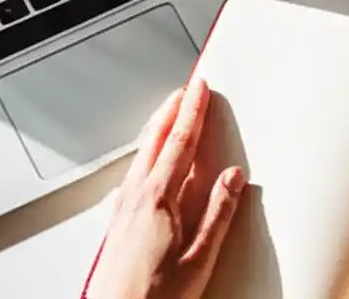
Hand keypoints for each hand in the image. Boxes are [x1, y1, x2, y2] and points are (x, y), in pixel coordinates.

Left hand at [86, 79, 245, 298]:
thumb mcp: (199, 260)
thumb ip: (217, 215)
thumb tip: (231, 179)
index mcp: (159, 200)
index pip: (180, 142)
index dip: (192, 111)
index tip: (200, 88)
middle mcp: (135, 198)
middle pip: (156, 140)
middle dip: (172, 111)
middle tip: (185, 90)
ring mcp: (123, 210)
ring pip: (142, 155)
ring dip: (158, 130)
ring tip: (170, 115)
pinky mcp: (117, 224)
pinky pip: (134, 174)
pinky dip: (147, 155)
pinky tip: (148, 162)